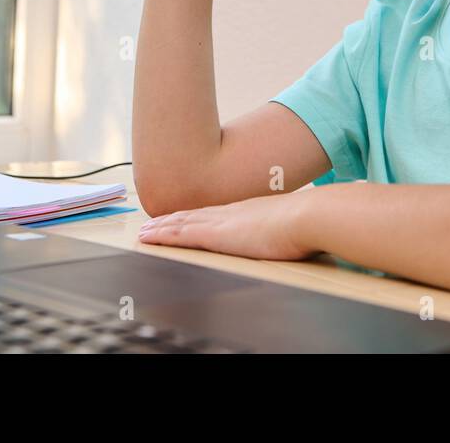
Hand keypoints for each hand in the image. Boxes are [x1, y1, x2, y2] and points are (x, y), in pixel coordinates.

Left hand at [137, 191, 320, 261]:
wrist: (306, 216)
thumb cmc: (304, 222)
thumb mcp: (288, 222)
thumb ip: (280, 225)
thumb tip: (287, 230)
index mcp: (244, 210)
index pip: (210, 213)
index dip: (190, 215)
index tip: (177, 218)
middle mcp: (228, 212)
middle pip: (190, 215)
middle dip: (168, 220)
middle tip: (149, 224)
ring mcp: (220, 221)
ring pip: (180, 223)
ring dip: (160, 228)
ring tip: (143, 232)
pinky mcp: (216, 234)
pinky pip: (181, 234)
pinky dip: (163, 236)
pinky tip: (150, 238)